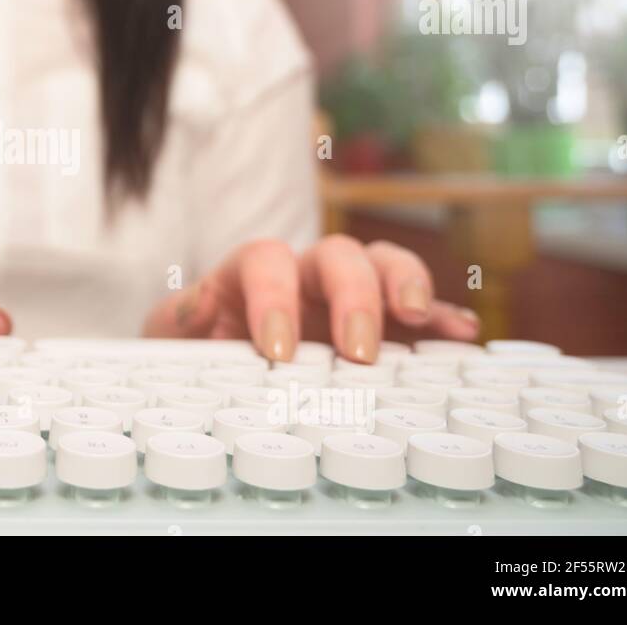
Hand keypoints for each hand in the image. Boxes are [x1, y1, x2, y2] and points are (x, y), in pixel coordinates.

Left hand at [142, 235, 479, 362]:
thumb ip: (177, 319)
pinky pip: (417, 309)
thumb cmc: (189, 350)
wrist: (205, 371)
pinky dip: (440, 316)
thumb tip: (196, 304)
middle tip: (358, 349)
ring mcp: (344, 296)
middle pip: (336, 255)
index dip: (275, 298)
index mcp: (248, 274)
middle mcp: (302, 275)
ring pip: (381, 264)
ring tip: (418, 317)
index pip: (265, 260)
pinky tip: (461, 332)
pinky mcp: (378, 324)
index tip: (277, 351)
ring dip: (404, 285)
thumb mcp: (165, 338)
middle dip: (352, 295)